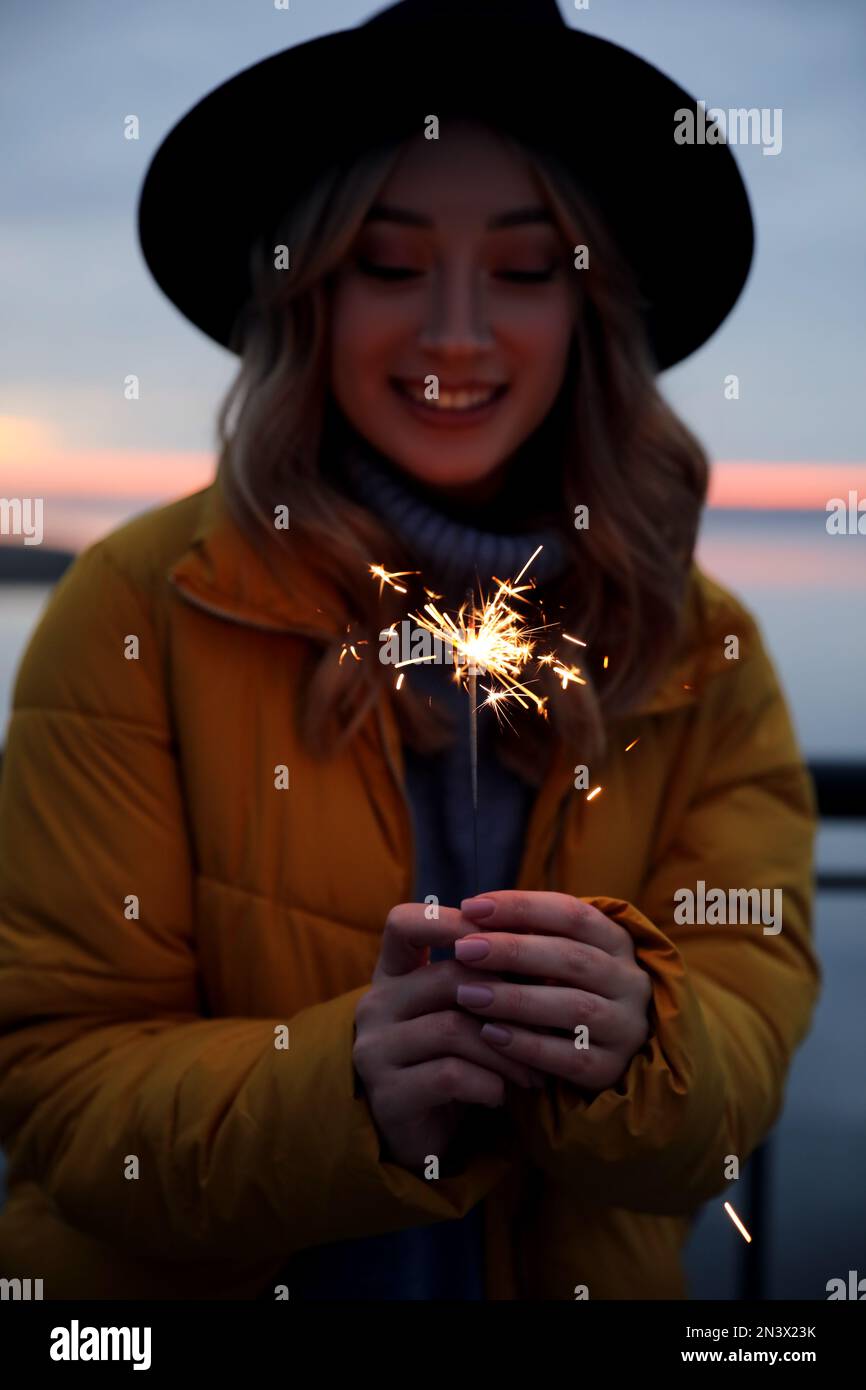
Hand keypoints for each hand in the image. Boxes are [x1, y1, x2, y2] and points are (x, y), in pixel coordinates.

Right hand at [353, 903, 544, 1170]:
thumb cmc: (453, 1061)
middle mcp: (375, 1005)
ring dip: (506, 1049)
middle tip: (548, 1024)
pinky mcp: (388, 1094)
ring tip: (534, 1072)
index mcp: (392, 975)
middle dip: (508, 1000)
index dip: (449, 919)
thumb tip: (548, 954)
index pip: (404, 923)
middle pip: (448, 977)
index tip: (498, 934)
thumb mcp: (467, 1014)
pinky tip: (502, 1095)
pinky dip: (489, 1083)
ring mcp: (375, 1050)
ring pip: (453, 1028)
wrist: (422, 1136)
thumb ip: (489, 980)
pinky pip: (450, 1075)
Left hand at [453, 891, 652, 1091]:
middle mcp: (630, 981)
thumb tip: (466, 912)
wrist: (602, 1052)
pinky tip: (489, 1035)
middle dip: (513, 951)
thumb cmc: (561, 988)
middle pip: (572, 958)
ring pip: (574, 1007)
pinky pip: (570, 1057)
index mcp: (616, 942)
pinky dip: (527, 1045)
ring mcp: (625, 1026)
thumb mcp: (553, 954)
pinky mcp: (611, 1068)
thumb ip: (519, 934)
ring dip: (515, 999)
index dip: (521, 907)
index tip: (471, 906)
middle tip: (463, 949)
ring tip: (467, 994)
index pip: (572, 914)